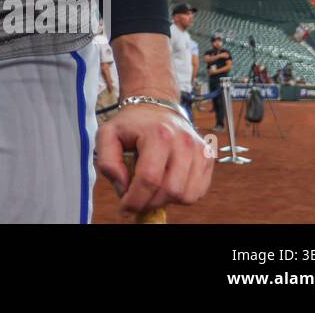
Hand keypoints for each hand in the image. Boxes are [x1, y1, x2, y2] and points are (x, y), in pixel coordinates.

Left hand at [96, 103, 212, 215]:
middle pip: (170, 191)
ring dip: (166, 200)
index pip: (149, 179)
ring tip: (151, 189)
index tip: (124, 209)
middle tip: (136, 199)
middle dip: (150, 203)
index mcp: (158, 134)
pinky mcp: (208, 157)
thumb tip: (123, 187)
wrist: (156, 106)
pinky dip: (180, 196)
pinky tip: (166, 183)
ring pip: (186, 196)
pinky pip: (197, 192)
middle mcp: (183, 141)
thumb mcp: (107, 134)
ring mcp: (199, 150)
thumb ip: (107, 161)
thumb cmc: (131, 124)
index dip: (135, 200)